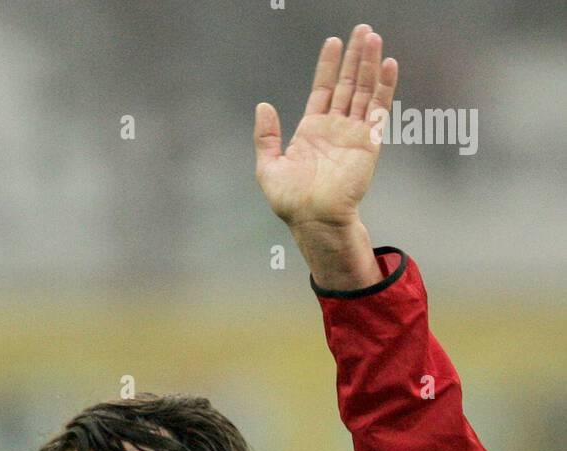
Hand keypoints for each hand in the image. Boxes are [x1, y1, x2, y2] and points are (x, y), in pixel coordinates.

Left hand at [254, 25, 396, 231]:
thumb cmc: (291, 201)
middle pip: (347, 84)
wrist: (315, 219)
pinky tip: (388, 65)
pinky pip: (378, 109)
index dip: (328, 66)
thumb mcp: (268, 167)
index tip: (333, 42)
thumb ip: (265, 136)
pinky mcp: (368, 143)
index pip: (323, 89)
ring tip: (373, 37)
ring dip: (369, 64)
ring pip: (364, 90)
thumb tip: (263, 106)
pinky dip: (384, 87)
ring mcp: (353, 134)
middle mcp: (335, 128)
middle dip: (354, 57)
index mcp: (312, 131)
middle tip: (362, 29)